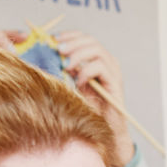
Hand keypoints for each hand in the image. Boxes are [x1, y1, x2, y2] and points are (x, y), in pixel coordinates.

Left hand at [53, 30, 132, 166]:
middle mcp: (108, 62)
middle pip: (90, 40)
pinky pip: (100, 67)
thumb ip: (67, 70)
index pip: (85, 38)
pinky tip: (78, 82)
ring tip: (66, 67)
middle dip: (72, 43)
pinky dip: (86, 71)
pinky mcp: (115, 83)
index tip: (54, 40)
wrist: (106, 130)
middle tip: (58, 50)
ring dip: (78, 55)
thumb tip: (51, 57)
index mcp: (97, 60)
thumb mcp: (73, 85)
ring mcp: (113, 72)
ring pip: (96, 50)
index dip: (70, 36)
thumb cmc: (89, 110)